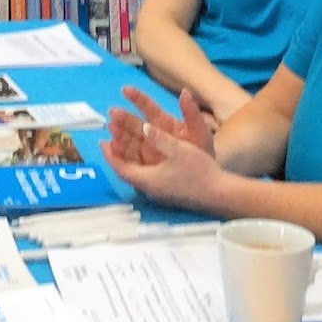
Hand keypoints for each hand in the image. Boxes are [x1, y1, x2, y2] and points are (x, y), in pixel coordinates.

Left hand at [100, 86, 223, 212]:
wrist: (220, 194)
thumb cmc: (199, 171)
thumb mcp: (178, 149)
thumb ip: (158, 138)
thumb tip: (142, 126)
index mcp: (148, 179)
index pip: (121, 167)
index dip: (110, 154)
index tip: (101, 142)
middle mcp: (150, 188)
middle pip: (126, 171)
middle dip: (117, 155)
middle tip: (110, 140)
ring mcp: (160, 192)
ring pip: (137, 174)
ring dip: (129, 159)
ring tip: (124, 145)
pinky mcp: (169, 192)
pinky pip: (147, 176)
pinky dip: (140, 164)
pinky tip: (146, 158)